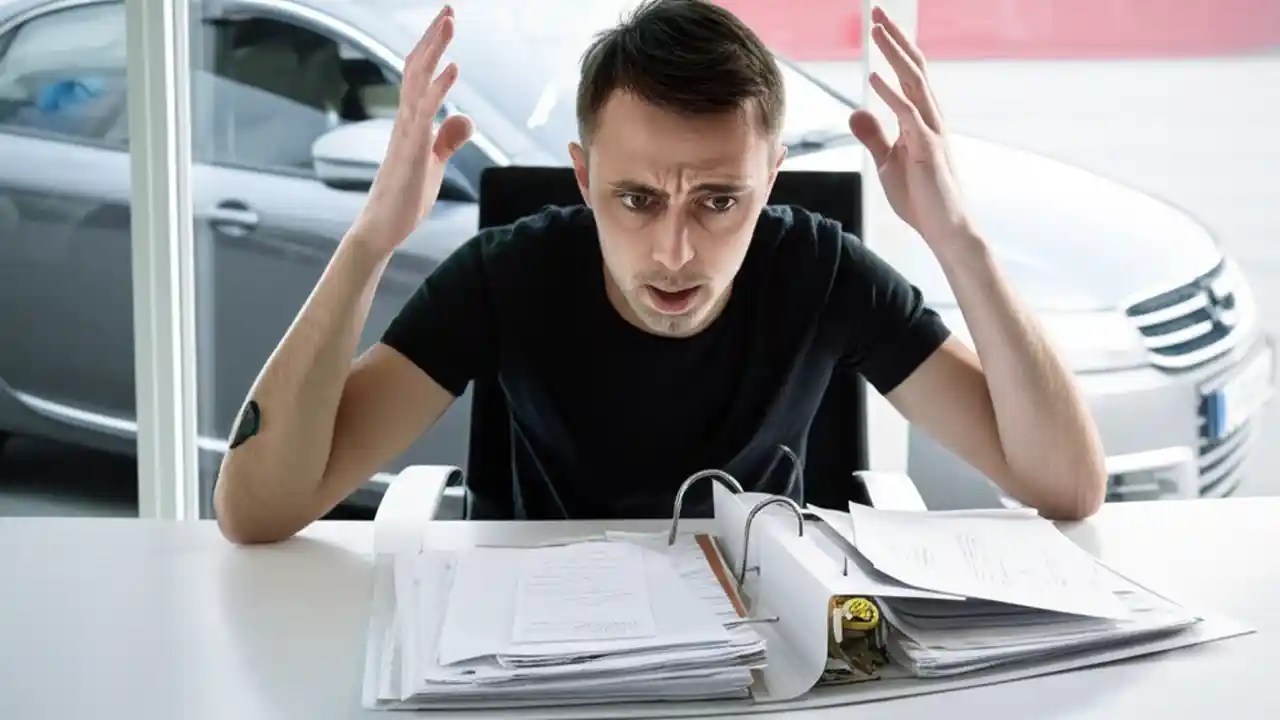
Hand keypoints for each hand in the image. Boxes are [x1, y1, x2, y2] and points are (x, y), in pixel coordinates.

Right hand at [349, 5, 473, 254]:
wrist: (383, 227)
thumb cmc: (406, 196)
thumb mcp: (434, 161)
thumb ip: (448, 138)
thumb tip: (463, 117)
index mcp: (410, 120)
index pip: (419, 73)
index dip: (432, 46)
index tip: (446, 20)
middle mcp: (405, 119)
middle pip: (416, 66)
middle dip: (432, 36)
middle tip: (449, 9)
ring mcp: (406, 132)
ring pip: (417, 80)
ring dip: (434, 49)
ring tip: (449, 22)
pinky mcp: (412, 150)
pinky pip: (425, 112)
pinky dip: (439, 87)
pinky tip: (453, 68)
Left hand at [849, 7, 971, 247]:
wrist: (944, 229)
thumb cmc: (920, 197)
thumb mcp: (887, 162)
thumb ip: (874, 135)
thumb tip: (856, 109)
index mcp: (922, 119)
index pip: (909, 74)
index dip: (894, 48)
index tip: (877, 24)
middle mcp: (931, 118)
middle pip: (914, 68)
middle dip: (896, 39)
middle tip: (877, 12)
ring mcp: (932, 131)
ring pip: (915, 83)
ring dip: (895, 55)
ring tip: (877, 31)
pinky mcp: (928, 150)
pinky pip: (908, 115)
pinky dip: (891, 95)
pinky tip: (875, 78)